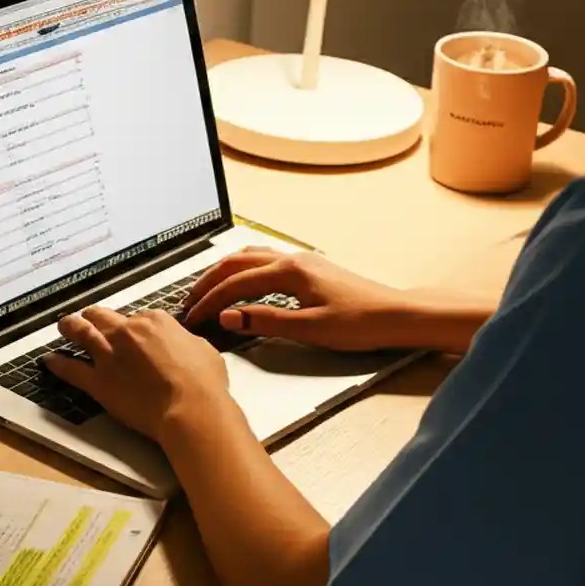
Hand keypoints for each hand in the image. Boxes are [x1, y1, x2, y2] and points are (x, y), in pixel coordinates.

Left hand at [43, 307, 234, 442]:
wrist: (190, 407)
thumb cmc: (203, 382)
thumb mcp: (203, 349)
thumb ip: (184, 342)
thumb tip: (182, 346)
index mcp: (154, 321)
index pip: (137, 317)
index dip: (135, 327)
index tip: (135, 336)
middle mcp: (127, 332)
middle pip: (102, 316)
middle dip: (96, 317)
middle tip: (91, 320)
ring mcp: (109, 355)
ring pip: (80, 332)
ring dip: (70, 327)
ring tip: (64, 326)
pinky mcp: (98, 381)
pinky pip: (70, 369)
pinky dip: (57, 364)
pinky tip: (49, 361)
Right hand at [183, 247, 491, 351]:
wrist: (397, 315)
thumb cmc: (361, 324)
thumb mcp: (310, 329)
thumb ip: (265, 321)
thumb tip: (227, 318)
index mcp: (290, 272)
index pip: (236, 283)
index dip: (209, 301)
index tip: (192, 317)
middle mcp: (293, 259)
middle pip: (236, 262)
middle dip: (208, 281)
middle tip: (188, 302)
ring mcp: (302, 260)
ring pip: (250, 256)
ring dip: (224, 271)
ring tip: (206, 290)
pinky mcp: (310, 268)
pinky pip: (265, 260)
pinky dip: (243, 269)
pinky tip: (241, 282)